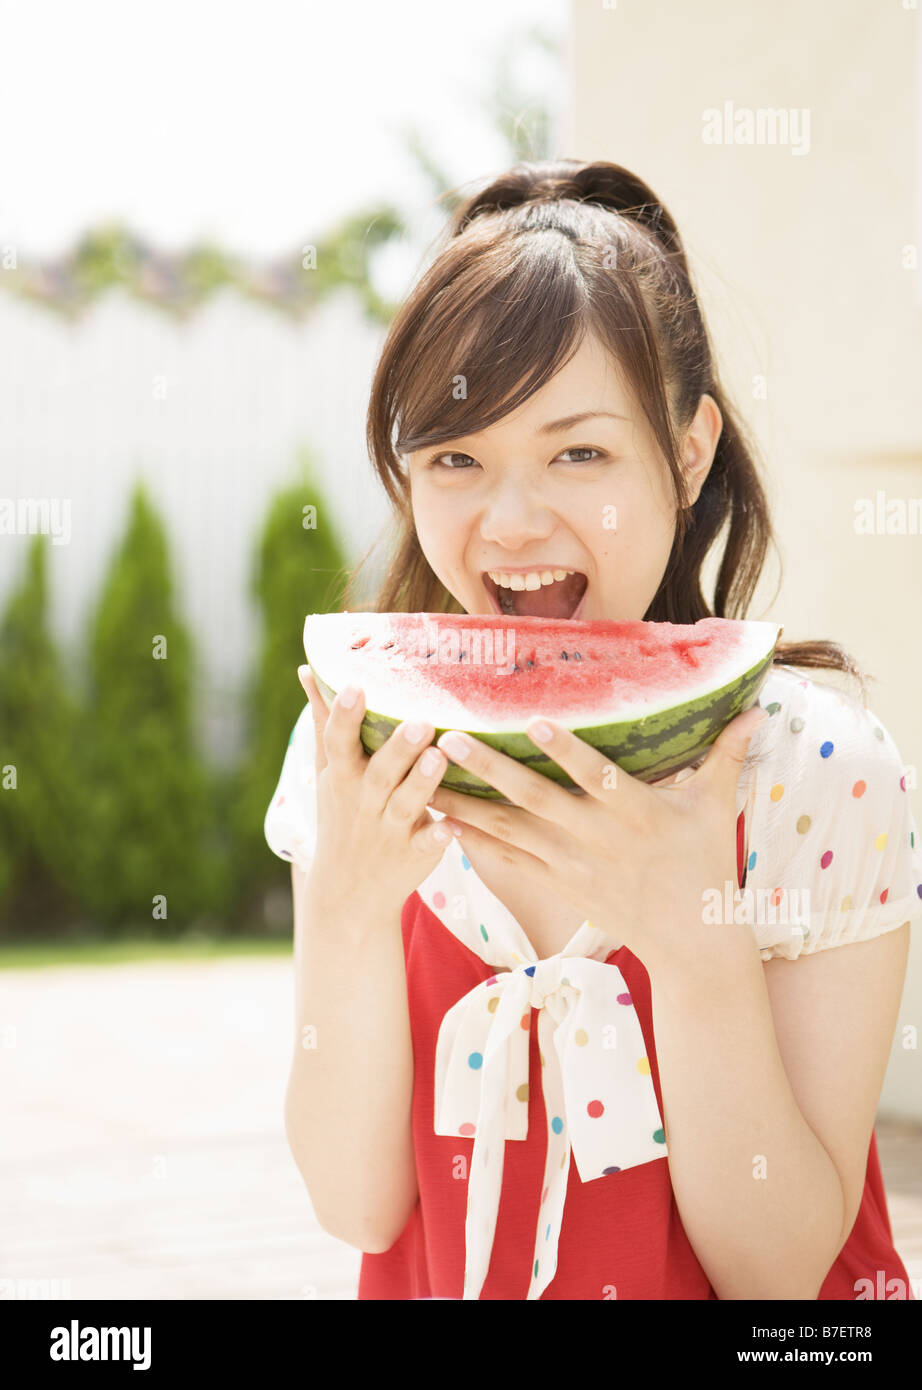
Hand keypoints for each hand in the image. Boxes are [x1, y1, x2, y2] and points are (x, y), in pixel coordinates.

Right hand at [298, 666, 454, 913]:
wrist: (347, 892)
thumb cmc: (342, 815)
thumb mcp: (328, 771)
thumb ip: (325, 722)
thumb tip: (309, 669)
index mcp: (343, 776)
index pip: (340, 741)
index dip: (345, 715)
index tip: (355, 685)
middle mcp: (364, 800)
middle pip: (379, 771)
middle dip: (397, 747)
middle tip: (419, 720)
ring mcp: (388, 829)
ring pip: (405, 803)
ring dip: (422, 782)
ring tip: (439, 756)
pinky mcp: (412, 854)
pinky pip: (425, 845)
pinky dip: (437, 838)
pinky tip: (453, 827)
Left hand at [426, 707, 768, 971]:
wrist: (692, 941)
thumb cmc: (706, 865)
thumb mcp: (717, 808)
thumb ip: (726, 755)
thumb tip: (757, 709)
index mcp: (636, 812)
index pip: (597, 776)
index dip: (566, 751)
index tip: (533, 721)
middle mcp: (596, 839)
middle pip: (535, 800)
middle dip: (490, 770)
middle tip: (449, 738)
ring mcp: (572, 865)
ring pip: (509, 831)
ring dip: (465, 804)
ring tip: (422, 779)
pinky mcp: (558, 884)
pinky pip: (508, 861)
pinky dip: (474, 842)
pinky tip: (439, 821)